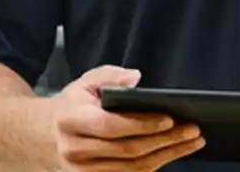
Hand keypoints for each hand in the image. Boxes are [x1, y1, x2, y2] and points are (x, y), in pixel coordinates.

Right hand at [48, 65, 204, 170]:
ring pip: (133, 168)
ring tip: (191, 142)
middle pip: (127, 150)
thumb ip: (110, 76)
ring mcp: (82, 171)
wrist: (47, 136)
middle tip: (192, 130)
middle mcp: (74, 149)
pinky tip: (172, 154)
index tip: (169, 118)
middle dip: (164, 140)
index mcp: (70, 119)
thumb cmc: (74, 105)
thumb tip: (136, 79)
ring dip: (166, 156)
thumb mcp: (85, 83)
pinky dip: (154, 166)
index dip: (141, 124)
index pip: (110, 125)